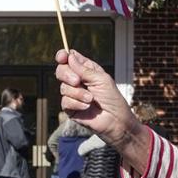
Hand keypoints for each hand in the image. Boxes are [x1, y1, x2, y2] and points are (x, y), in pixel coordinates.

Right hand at [54, 49, 149, 170]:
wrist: (116, 120)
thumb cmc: (112, 99)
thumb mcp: (101, 80)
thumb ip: (84, 69)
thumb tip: (69, 56)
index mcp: (87, 71)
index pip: (70, 60)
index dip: (63, 57)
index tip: (62, 56)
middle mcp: (78, 81)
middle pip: (61, 71)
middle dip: (67, 75)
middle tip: (78, 82)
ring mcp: (73, 94)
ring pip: (63, 87)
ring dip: (78, 93)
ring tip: (91, 99)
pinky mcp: (70, 108)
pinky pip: (65, 101)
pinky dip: (77, 103)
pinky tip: (87, 107)